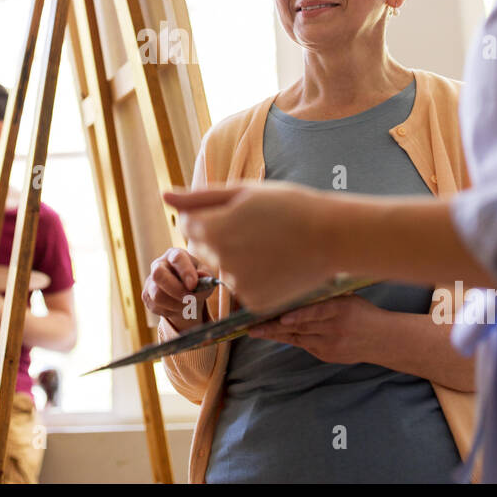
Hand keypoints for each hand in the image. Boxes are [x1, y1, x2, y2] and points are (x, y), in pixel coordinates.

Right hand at [141, 247, 214, 332]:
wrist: (186, 296)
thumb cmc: (196, 282)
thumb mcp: (205, 277)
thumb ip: (206, 276)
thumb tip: (202, 277)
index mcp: (175, 255)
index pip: (177, 258)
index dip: (185, 272)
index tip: (194, 285)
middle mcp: (159, 264)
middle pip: (158, 274)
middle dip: (175, 289)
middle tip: (189, 298)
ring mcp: (150, 280)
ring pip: (157, 294)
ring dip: (175, 304)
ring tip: (186, 304)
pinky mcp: (146, 295)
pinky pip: (155, 306)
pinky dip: (169, 311)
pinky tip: (176, 307)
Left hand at [163, 182, 336, 313]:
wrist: (332, 237)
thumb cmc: (288, 207)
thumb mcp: (243, 193)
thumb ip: (199, 197)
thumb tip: (164, 195)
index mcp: (213, 230)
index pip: (188, 225)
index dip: (210, 215)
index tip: (237, 212)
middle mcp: (220, 262)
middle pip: (203, 249)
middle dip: (219, 238)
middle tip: (256, 228)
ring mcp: (237, 287)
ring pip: (223, 270)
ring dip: (237, 259)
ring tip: (270, 246)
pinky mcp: (254, 304)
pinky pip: (243, 289)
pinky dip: (254, 279)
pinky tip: (276, 264)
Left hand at [248, 294, 385, 365]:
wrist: (383, 340)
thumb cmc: (364, 313)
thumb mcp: (350, 298)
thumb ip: (328, 295)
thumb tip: (300, 284)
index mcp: (342, 309)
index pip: (316, 312)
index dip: (298, 315)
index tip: (280, 317)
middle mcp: (335, 328)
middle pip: (301, 327)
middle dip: (275, 326)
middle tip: (253, 326)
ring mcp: (330, 344)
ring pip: (298, 338)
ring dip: (276, 334)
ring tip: (256, 331)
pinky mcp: (328, 355)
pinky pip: (305, 345)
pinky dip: (290, 338)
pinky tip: (274, 334)